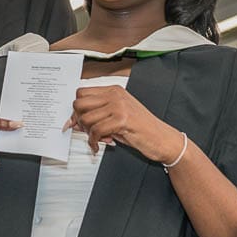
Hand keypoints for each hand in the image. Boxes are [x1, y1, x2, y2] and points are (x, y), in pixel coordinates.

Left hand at [66, 84, 182, 161]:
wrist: (163, 139)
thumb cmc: (141, 129)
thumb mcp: (116, 118)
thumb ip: (97, 116)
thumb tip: (73, 121)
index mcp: (114, 90)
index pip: (82, 92)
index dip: (77, 109)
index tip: (78, 121)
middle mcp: (115, 95)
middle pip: (80, 103)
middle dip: (79, 120)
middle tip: (87, 131)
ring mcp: (119, 106)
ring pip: (86, 118)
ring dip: (88, 133)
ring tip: (97, 139)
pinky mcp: (122, 120)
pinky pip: (96, 131)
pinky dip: (93, 142)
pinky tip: (98, 145)